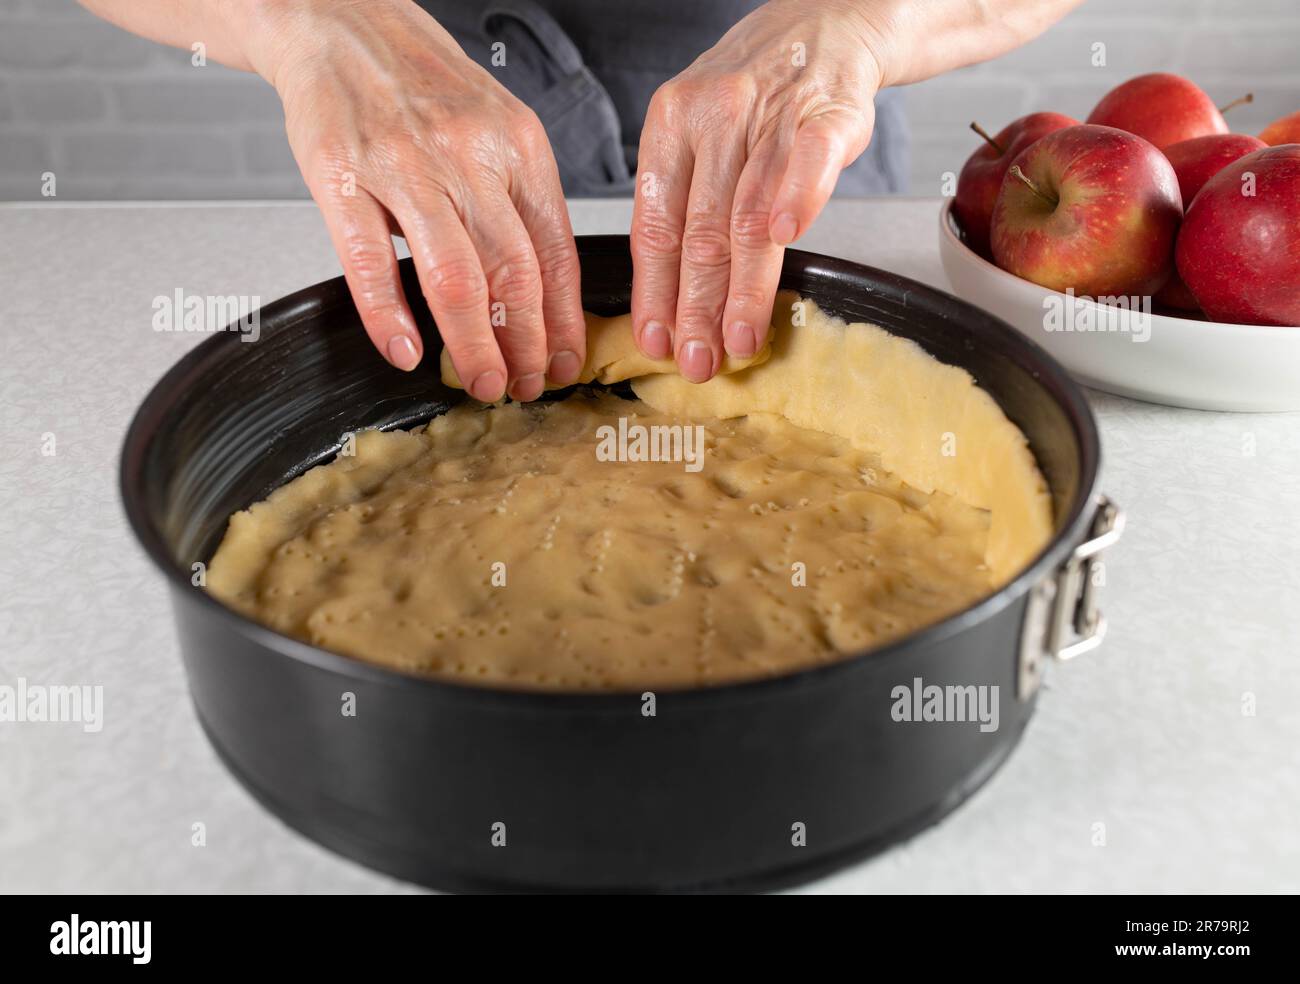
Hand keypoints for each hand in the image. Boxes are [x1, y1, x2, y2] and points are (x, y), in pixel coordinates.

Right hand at [257, 1, 584, 400]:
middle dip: (527, 344)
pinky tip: (405, 352)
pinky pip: (370, 261)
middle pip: (513, 272)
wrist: (341, 21)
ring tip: (483, 383)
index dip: (563, 319)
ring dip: (473, 344)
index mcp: (518, 146)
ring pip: (454, 277)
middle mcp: (468, 156)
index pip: (555, 251)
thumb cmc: (423, 86)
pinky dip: (389, 316)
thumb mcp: (495, 127)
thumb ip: (518, 199)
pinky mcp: (343, 176)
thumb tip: (544, 291)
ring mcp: (404, 166)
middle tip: (527, 387)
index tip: (566, 361)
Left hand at [630, 0, 883, 380]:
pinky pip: (807, 157)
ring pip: (749, 212)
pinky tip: (786, 236)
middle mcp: (712, 119)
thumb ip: (681, 204)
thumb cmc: (752, 95)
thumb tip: (668, 302)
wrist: (820, 25)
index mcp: (669, 127)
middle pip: (699, 231)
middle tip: (697, 360)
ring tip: (739, 340)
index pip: (655, 225)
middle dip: (696, 307)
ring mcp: (769, 114)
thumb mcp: (695, 134)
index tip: (656, 340)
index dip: (655, 290)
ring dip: (743, 286)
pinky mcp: (825, 110)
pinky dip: (798, 196)